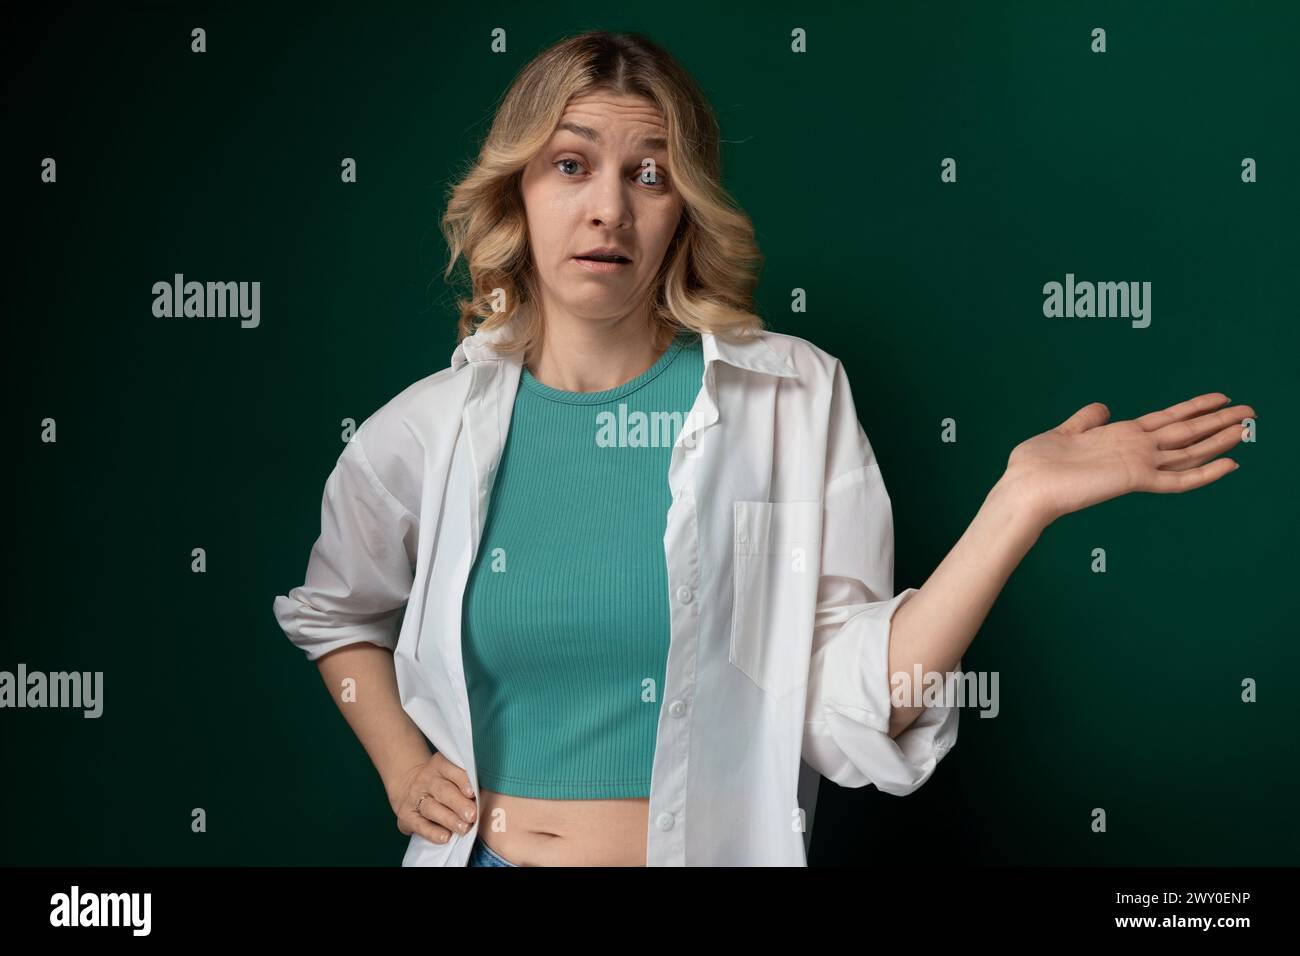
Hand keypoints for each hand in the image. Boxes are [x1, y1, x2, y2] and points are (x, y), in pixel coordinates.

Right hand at [390, 751, 477, 845]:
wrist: (409, 787)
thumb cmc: (442, 783)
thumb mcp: (450, 775)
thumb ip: (467, 783)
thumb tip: (487, 798)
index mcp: (439, 765)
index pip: (450, 769)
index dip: (462, 780)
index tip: (472, 793)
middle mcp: (426, 779)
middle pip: (443, 790)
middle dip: (459, 803)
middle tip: (472, 815)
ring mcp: (414, 797)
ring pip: (432, 808)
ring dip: (449, 819)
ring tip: (464, 828)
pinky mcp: (407, 815)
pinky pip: (420, 825)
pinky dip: (433, 832)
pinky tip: (446, 837)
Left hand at [1003, 391, 1254, 526]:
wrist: (1024, 488)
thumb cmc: (1035, 465)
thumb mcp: (1063, 433)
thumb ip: (1086, 420)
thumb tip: (1102, 407)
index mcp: (1120, 437)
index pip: (1167, 420)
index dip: (1194, 408)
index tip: (1221, 398)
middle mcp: (1135, 450)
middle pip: (1187, 432)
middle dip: (1219, 421)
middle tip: (1253, 411)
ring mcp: (1137, 465)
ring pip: (1189, 451)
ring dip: (1220, 440)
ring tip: (1250, 428)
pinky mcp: (1135, 479)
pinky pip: (1178, 478)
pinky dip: (1205, 472)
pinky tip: (1230, 463)